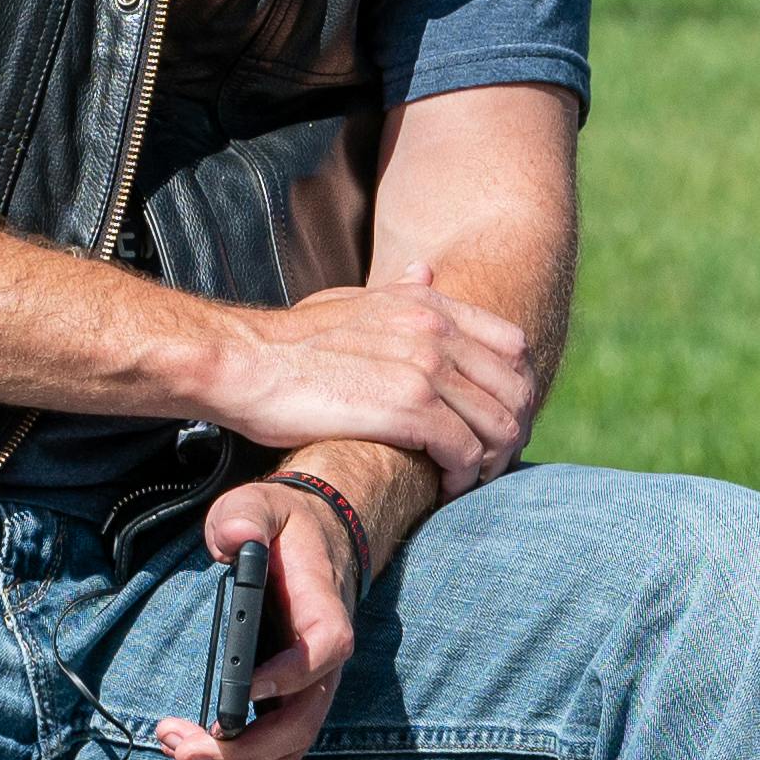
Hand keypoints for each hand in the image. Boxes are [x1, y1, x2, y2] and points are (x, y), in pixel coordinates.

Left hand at [157, 473, 364, 759]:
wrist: (316, 540)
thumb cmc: (284, 528)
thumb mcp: (261, 504)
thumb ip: (244, 515)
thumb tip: (232, 539)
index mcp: (323, 607)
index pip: (325, 648)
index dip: (290, 675)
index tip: (242, 686)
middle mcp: (324, 659)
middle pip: (302, 724)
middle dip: (244, 749)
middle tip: (183, 746)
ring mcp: (309, 685)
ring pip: (288, 748)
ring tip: (176, 747)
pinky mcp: (289, 698)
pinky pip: (274, 746)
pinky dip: (237, 758)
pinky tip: (193, 744)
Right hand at [186, 268, 529, 492]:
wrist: (245, 362)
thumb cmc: (290, 342)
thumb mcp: (353, 301)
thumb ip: (397, 292)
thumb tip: (424, 271)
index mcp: (427, 303)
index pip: (513, 345)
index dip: (514, 388)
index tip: (494, 420)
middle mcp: (435, 330)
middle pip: (514, 388)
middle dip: (509, 432)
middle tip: (488, 461)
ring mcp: (425, 367)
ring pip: (497, 424)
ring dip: (490, 460)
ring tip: (466, 480)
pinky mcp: (409, 409)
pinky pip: (464, 450)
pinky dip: (462, 476)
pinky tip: (442, 488)